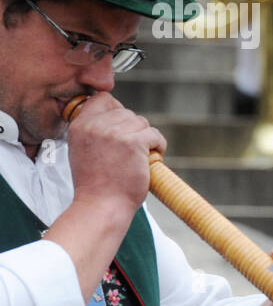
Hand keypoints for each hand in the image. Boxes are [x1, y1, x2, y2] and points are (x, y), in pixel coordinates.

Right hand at [66, 92, 164, 215]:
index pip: (103, 99)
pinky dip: (159, 145)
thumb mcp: (83, 150)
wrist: (101, 206)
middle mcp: (95, 126)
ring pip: (142, 122)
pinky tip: (153, 157)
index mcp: (79, 126)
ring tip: (141, 156)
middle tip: (132, 150)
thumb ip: (95, 131)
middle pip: (126, 112)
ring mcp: (114, 133)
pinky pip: (154, 134)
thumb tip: (118, 118)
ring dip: (146, 138)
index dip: (117, 110)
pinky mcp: (133, 142)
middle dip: (134, 129)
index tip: (123, 128)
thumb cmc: (95, 184)